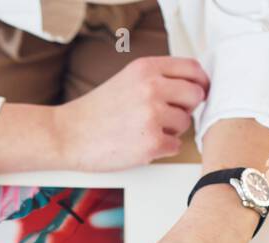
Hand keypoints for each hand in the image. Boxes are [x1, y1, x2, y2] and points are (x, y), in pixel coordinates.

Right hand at [52, 57, 207, 171]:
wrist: (67, 135)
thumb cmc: (95, 112)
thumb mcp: (127, 79)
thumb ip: (158, 78)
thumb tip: (193, 87)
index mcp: (146, 69)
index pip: (192, 68)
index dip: (200, 82)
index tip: (199, 91)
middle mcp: (151, 88)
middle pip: (195, 95)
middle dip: (186, 108)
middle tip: (167, 115)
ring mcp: (152, 116)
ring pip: (186, 123)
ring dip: (171, 130)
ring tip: (144, 130)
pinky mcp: (151, 143)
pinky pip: (176, 146)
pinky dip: (162, 148)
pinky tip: (141, 143)